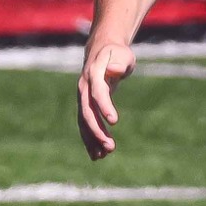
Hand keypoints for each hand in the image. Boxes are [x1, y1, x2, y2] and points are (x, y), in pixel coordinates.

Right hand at [78, 40, 136, 158]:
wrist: (101, 50)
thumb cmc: (116, 53)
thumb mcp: (122, 54)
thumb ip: (120, 62)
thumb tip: (115, 69)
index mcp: (94, 73)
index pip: (98, 92)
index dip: (105, 107)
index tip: (114, 121)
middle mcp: (84, 87)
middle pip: (88, 111)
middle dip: (97, 131)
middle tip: (110, 147)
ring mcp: (82, 97)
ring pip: (84, 121)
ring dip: (92, 139)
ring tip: (103, 156)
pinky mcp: (85, 104)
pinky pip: (85, 124)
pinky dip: (90, 139)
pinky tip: (98, 154)